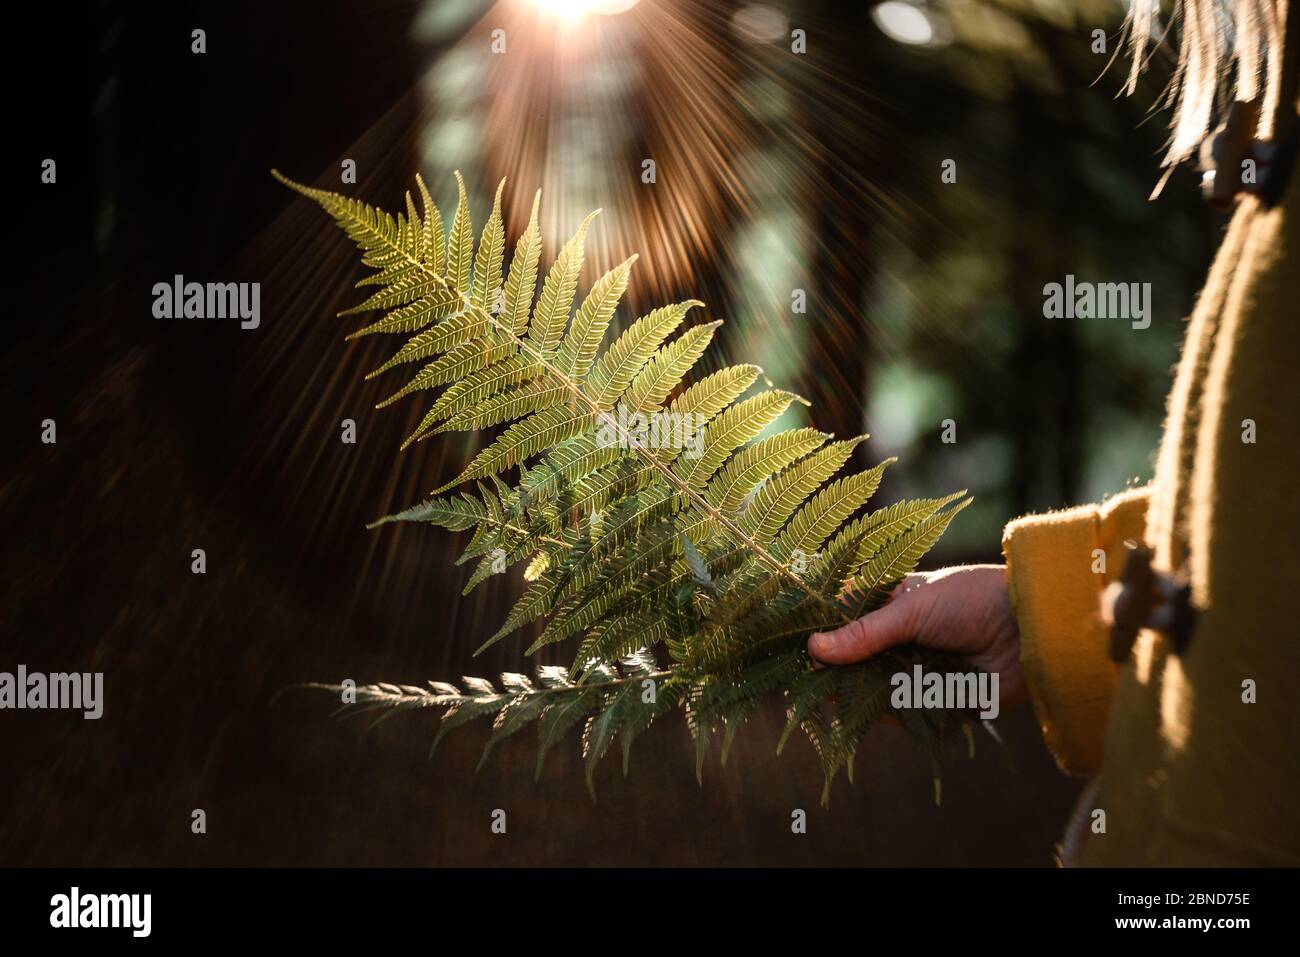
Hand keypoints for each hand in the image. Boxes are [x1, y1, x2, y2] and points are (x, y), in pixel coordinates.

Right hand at [808, 564, 1026, 708]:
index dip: (821, 631)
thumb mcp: (912, 610)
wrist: (1031, 631)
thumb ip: (864, 633)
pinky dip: (884, 712)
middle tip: (804, 679)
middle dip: (833, 669)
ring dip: (854, 692)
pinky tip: (865, 711)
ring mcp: (917, 667)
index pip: (847, 618)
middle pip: (855, 657)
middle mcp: (902, 636)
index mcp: (895, 603)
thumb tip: (814, 648)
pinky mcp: (935, 697)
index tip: (794, 643)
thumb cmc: (972, 602)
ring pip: (872, 686)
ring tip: (827, 697)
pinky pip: (900, 710)